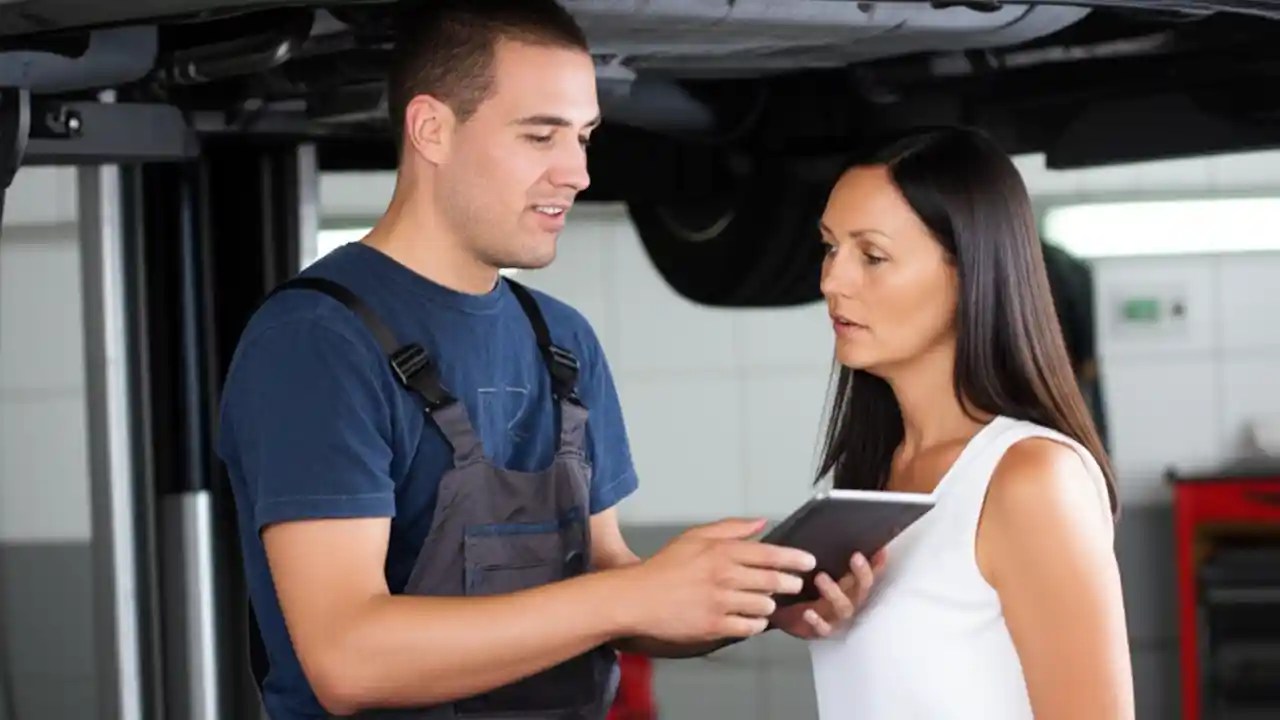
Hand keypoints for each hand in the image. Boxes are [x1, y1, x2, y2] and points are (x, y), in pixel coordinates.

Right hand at [618, 518, 815, 643]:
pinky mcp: (715, 626)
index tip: (809, 562)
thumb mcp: (695, 536)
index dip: (794, 558)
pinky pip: (750, 628)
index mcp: (722, 551)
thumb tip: (761, 523)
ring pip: (765, 606)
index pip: (769, 553)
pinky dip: (755, 624)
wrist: (638, 598)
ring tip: (764, 602)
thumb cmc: (665, 566)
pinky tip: (750, 619)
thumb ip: (730, 528)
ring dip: (769, 604)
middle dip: (790, 584)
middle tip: (794, 585)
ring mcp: (721, 603)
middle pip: (773, 581)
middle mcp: (725, 576)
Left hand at [769, 549, 884, 638]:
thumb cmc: (810, 592)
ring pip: (844, 608)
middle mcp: (850, 603)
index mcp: (851, 588)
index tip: (881, 550)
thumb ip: (831, 556)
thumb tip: (840, 534)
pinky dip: (817, 622)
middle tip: (855, 557)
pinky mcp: (821, 632)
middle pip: (862, 590)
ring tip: (820, 577)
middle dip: (862, 574)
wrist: (788, 616)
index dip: (878, 564)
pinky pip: (823, 630)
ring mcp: (838, 619)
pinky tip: (809, 613)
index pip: (870, 575)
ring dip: (835, 593)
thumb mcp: (822, 572)